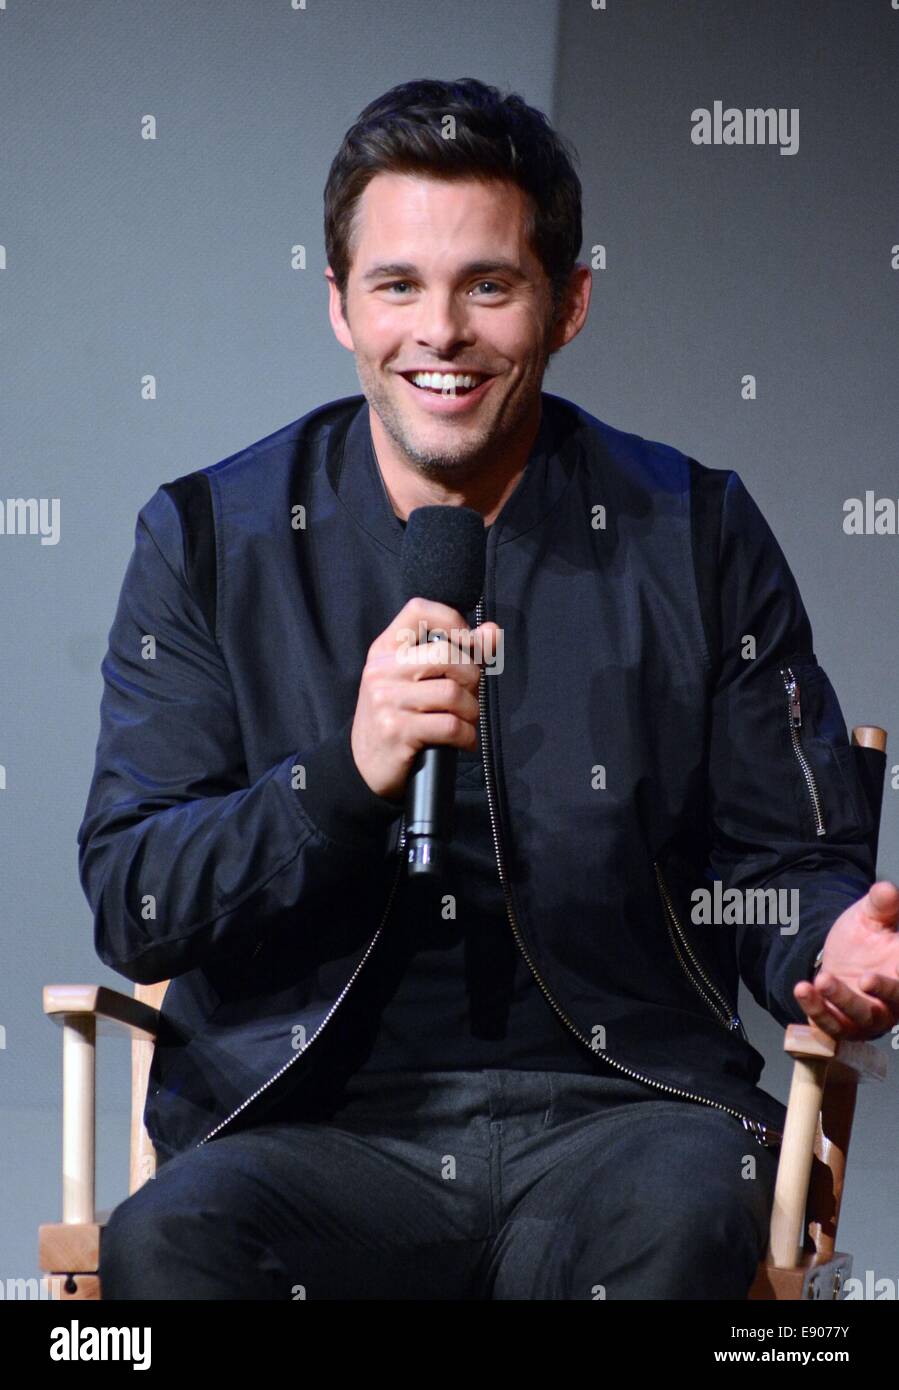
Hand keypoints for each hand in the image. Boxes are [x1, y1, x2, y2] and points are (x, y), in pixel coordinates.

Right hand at [350, 596, 500, 801]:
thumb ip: (456, 653)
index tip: (467, 643)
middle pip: (447, 655)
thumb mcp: (416, 680)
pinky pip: (450, 726)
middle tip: (468, 697)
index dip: (452, 620)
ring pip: (453, 693)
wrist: (365, 766)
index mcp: (385, 650)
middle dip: (471, 678)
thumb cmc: (397, 717)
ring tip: (465, 722)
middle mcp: (382, 671)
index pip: (418, 610)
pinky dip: (467, 736)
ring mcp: (386, 701)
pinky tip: (463, 741)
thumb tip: (492, 631)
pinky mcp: (397, 731)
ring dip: (471, 712)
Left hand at [793, 880, 898, 1039]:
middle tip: (866, 979)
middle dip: (885, 990)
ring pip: (862, 1015)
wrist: (835, 960)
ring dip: (842, 999)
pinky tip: (802, 989)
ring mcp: (869, 1017)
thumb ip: (881, 905)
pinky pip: (831, 1026)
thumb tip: (887, 888)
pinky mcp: (842, 1027)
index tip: (898, 959)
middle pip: (897, 1000)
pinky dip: (816, 1010)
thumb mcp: (870, 917)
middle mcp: (894, 1000)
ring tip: (822, 978)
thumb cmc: (863, 940)